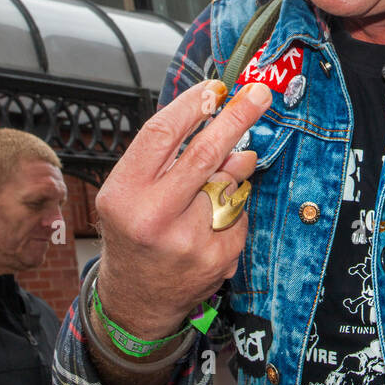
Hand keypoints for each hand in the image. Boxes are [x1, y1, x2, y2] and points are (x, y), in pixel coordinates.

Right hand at [93, 79, 271, 337]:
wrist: (137, 298)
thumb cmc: (134, 233)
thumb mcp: (132, 192)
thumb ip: (170, 158)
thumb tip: (227, 130)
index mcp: (124, 194)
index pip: (162, 134)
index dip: (193, 105)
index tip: (216, 86)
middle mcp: (154, 217)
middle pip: (205, 153)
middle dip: (237, 117)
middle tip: (259, 94)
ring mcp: (189, 240)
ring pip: (228, 182)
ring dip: (230, 176)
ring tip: (208, 192)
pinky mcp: (218, 257)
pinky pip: (239, 212)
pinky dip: (232, 209)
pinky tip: (210, 225)